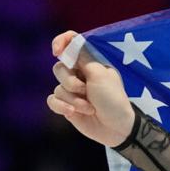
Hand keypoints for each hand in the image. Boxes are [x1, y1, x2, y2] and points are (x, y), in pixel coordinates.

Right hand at [47, 31, 135, 147]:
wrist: (117, 128)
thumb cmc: (113, 99)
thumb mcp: (100, 75)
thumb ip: (83, 58)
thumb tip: (69, 44)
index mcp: (91, 64)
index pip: (72, 43)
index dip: (61, 42)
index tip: (57, 52)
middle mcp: (80, 75)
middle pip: (59, 68)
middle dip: (70, 82)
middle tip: (86, 91)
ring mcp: (73, 91)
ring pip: (57, 87)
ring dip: (73, 99)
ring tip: (90, 108)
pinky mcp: (67, 105)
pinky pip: (52, 100)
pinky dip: (62, 106)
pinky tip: (72, 113)